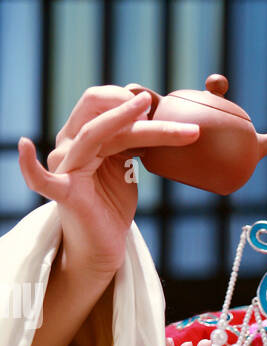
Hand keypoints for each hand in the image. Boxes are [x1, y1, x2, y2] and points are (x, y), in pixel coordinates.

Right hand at [17, 85, 199, 278]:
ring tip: (157, 119)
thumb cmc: (113, 204)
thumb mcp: (126, 164)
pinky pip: (41, 179)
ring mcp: (65, 166)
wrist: (104, 244)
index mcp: (84, 135)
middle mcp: (70, 145)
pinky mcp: (64, 192)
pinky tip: (25, 147)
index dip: (127, 100)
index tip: (157, 106)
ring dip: (134, 126)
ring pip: (97, 135)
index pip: (101, 103)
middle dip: (133, 108)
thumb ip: (132, 141)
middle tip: (162, 108)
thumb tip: (157, 117)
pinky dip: (29, 165)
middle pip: (101, 115)